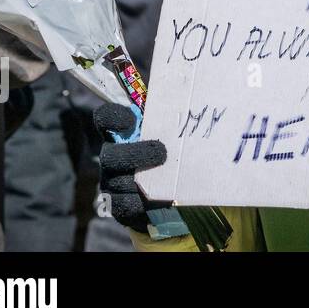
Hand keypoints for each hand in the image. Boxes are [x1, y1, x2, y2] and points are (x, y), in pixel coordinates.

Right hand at [94, 102, 168, 233]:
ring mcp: (112, 184)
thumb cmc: (171, 155)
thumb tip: (201, 100)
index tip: (130, 119)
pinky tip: (163, 199)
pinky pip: (126, 206)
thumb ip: (175, 122)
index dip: (113, 117)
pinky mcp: (119, 207)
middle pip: (111, 156)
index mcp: (121, 135)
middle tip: (162, 153)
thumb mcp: (173, 136)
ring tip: (167, 178)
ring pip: (119, 183)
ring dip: (143, 180)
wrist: (170, 192)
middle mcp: (111, 158)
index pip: (107, 119)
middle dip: (135, 154)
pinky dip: (144, 204)